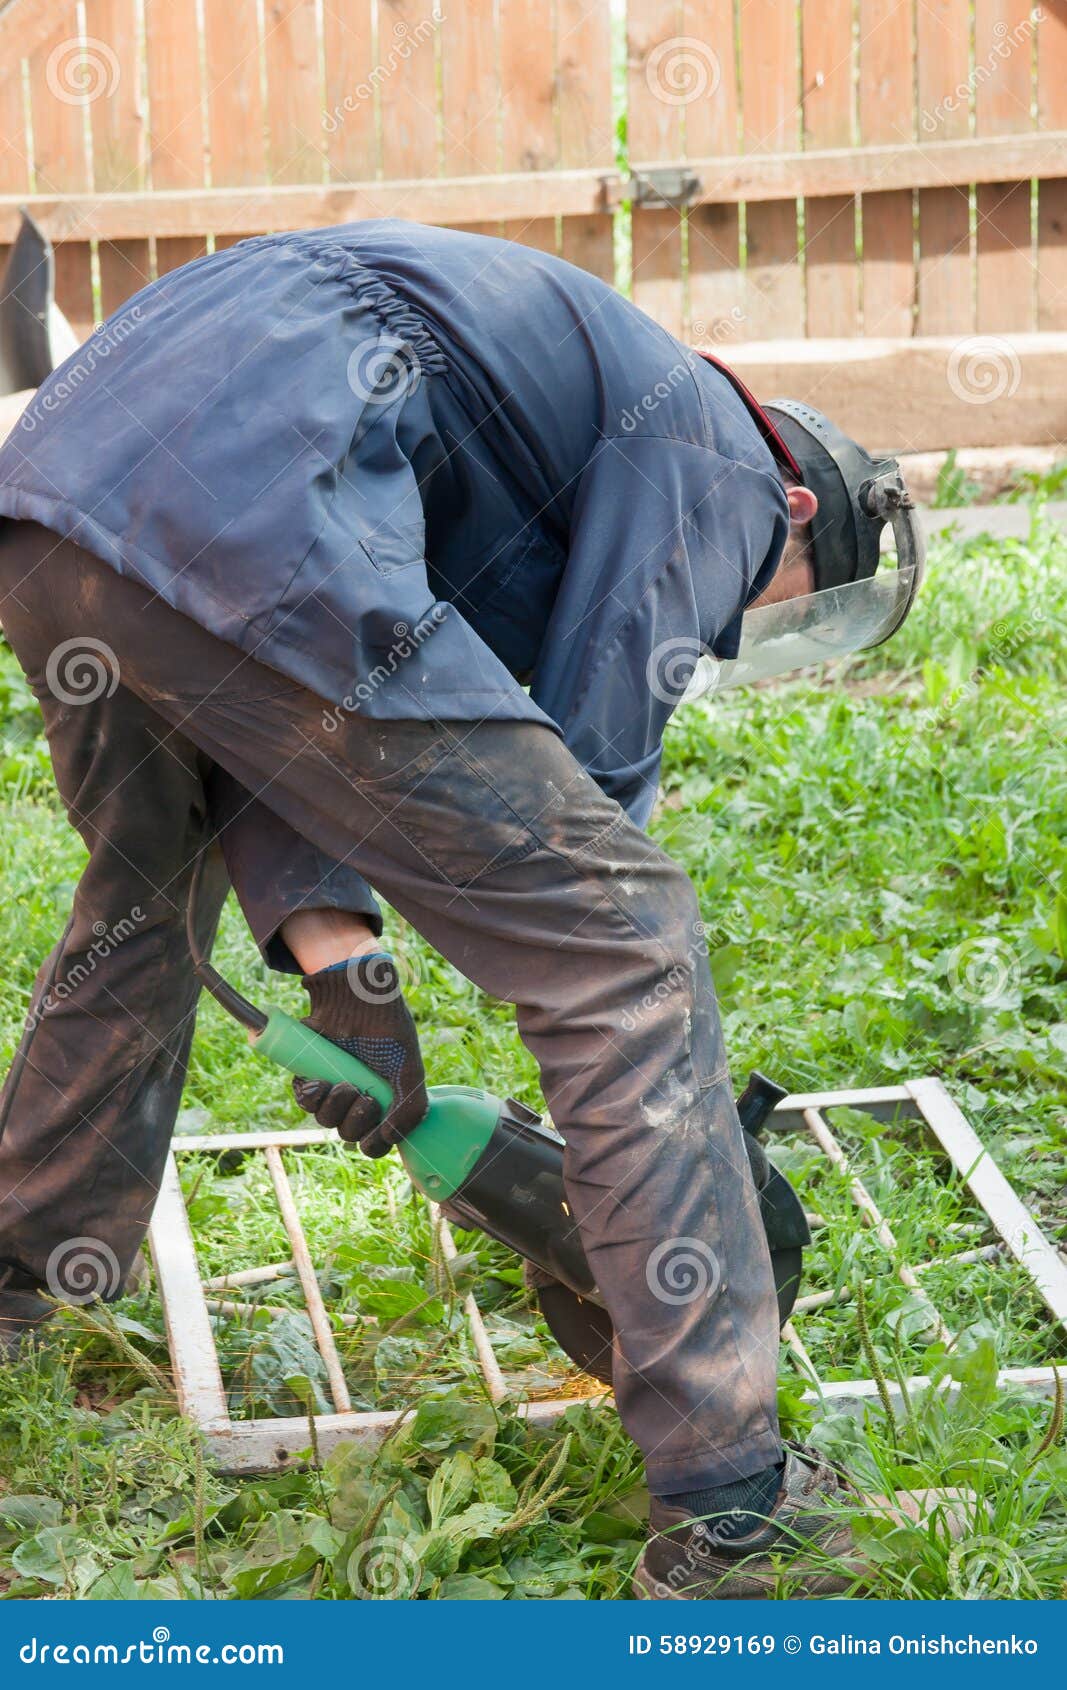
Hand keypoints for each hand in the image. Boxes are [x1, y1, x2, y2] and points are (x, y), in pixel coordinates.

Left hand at [291, 953, 428, 1156]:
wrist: (358, 997)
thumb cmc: (387, 1031)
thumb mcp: (410, 1071)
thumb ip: (410, 1109)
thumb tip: (387, 1140)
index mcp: (384, 1101)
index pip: (373, 1142)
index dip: (373, 1143)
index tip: (378, 1128)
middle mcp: (357, 1097)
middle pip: (347, 1133)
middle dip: (354, 1122)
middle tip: (364, 1096)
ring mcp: (333, 1086)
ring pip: (324, 1119)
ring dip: (333, 1109)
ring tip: (344, 1085)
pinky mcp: (310, 1072)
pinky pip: (303, 1099)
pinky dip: (310, 1096)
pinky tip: (321, 1082)